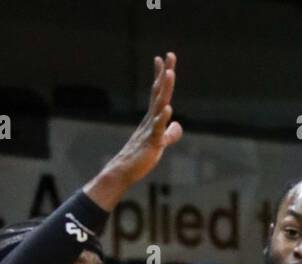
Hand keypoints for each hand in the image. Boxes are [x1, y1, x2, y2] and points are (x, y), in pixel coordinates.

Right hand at [88, 55, 182, 204]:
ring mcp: (150, 129)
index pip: (158, 92)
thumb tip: (178, 125)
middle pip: (159, 92)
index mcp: (152, 117)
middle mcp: (151, 119)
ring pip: (159, 105)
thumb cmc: (140, 157)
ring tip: (169, 73)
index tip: (163, 58)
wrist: (124, 171)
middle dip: (165, 73)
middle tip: (170, 55)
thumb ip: (170, 133)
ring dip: (164, 89)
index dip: (161, 75)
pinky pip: (157, 129)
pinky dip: (162, 118)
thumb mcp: (160, 142)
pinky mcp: (151, 142)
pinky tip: (168, 109)